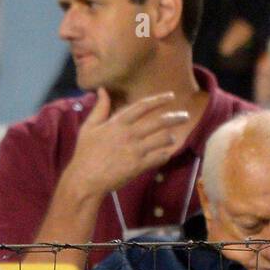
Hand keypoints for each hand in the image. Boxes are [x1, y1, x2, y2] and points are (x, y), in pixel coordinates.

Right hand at [61, 89, 189, 197]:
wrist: (85, 180)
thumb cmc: (85, 154)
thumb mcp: (89, 127)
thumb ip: (99, 108)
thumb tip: (102, 90)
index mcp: (118, 123)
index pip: (142, 106)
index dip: (158, 99)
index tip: (171, 96)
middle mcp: (129, 134)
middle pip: (158, 121)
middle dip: (174, 117)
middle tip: (185, 116)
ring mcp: (135, 150)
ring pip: (161, 139)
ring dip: (170, 138)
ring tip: (173, 138)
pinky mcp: (138, 166)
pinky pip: (158, 158)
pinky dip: (165, 155)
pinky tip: (167, 154)